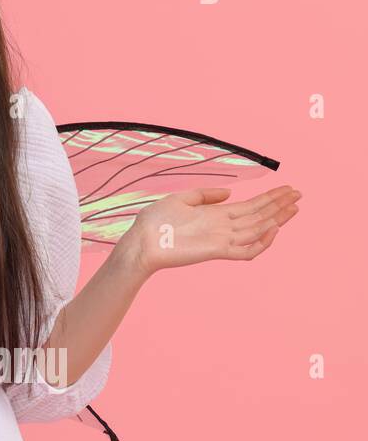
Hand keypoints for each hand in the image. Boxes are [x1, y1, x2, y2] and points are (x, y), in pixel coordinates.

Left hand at [123, 184, 300, 276]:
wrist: (140, 241)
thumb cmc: (154, 221)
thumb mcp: (180, 199)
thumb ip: (205, 195)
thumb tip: (230, 192)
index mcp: (216, 215)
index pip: (250, 206)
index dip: (269, 198)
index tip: (286, 189)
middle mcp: (222, 227)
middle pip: (258, 216)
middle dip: (279, 205)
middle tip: (299, 194)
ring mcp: (221, 240)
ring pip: (257, 230)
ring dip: (277, 218)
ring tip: (294, 206)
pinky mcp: (215, 251)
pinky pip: (244, 250)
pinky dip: (261, 242)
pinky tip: (273, 228)